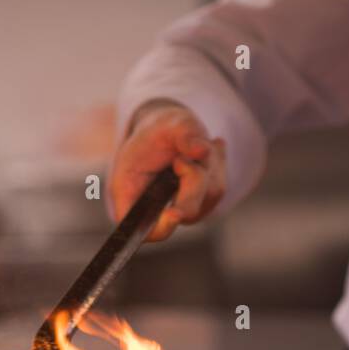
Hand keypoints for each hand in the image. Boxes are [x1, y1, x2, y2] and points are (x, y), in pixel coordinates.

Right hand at [109, 100, 225, 241]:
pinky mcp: (200, 204)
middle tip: (183, 154)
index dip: (161, 227)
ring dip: (208, 165)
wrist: (168, 129)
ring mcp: (181, 208)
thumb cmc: (160, 128)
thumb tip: (201, 150)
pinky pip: (218, 188)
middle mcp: (155, 208)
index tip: (174, 213)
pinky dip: (217, 163)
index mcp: (130, 192)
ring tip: (195, 144)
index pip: (143, 229)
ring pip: (208, 196)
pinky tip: (206, 147)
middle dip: (194, 178)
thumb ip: (184, 133)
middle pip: (185, 211)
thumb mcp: (169, 120)